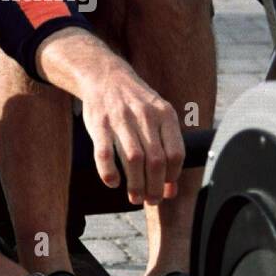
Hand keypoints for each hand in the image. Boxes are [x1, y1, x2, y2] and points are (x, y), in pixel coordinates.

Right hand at [80, 65, 183, 204]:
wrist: (105, 76)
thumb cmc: (135, 103)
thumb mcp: (157, 116)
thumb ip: (167, 149)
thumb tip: (171, 189)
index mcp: (164, 114)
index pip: (176, 153)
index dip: (172, 177)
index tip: (166, 189)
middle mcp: (145, 115)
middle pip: (156, 161)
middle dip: (155, 187)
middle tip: (150, 200)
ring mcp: (121, 119)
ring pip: (133, 160)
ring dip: (136, 185)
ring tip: (135, 197)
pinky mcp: (99, 124)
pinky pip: (105, 154)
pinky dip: (109, 173)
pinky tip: (113, 182)